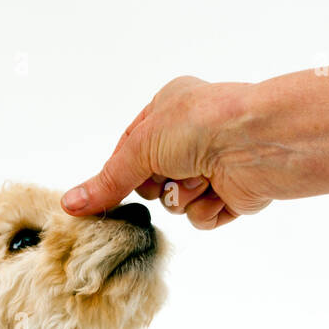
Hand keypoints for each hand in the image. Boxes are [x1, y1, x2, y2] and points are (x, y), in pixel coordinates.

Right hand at [60, 76, 271, 230]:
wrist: (257, 143)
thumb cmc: (202, 123)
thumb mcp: (142, 145)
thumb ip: (108, 180)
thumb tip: (70, 205)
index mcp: (168, 110)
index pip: (128, 152)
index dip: (120, 173)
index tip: (108, 191)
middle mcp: (190, 137)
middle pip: (149, 183)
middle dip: (157, 184)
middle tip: (172, 170)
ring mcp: (211, 167)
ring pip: (175, 203)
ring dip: (184, 196)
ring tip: (203, 176)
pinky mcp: (231, 194)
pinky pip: (201, 217)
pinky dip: (207, 209)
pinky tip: (221, 190)